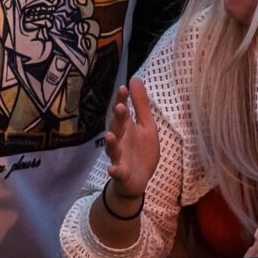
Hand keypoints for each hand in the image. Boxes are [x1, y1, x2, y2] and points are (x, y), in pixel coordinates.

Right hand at [102, 78, 158, 210]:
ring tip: (110, 135)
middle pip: (117, 127)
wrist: (137, 179)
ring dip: (111, 142)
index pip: (122, 111)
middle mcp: (119, 139)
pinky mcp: (121, 173)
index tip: (123, 88)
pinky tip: (112, 168)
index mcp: (126, 127)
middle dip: (118, 118)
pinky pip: (117, 172)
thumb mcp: (146, 126)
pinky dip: (114, 170)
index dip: (122, 100)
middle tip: (121, 107)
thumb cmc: (141, 150)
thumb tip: (135, 78)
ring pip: (113, 149)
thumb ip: (141, 104)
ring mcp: (118, 156)